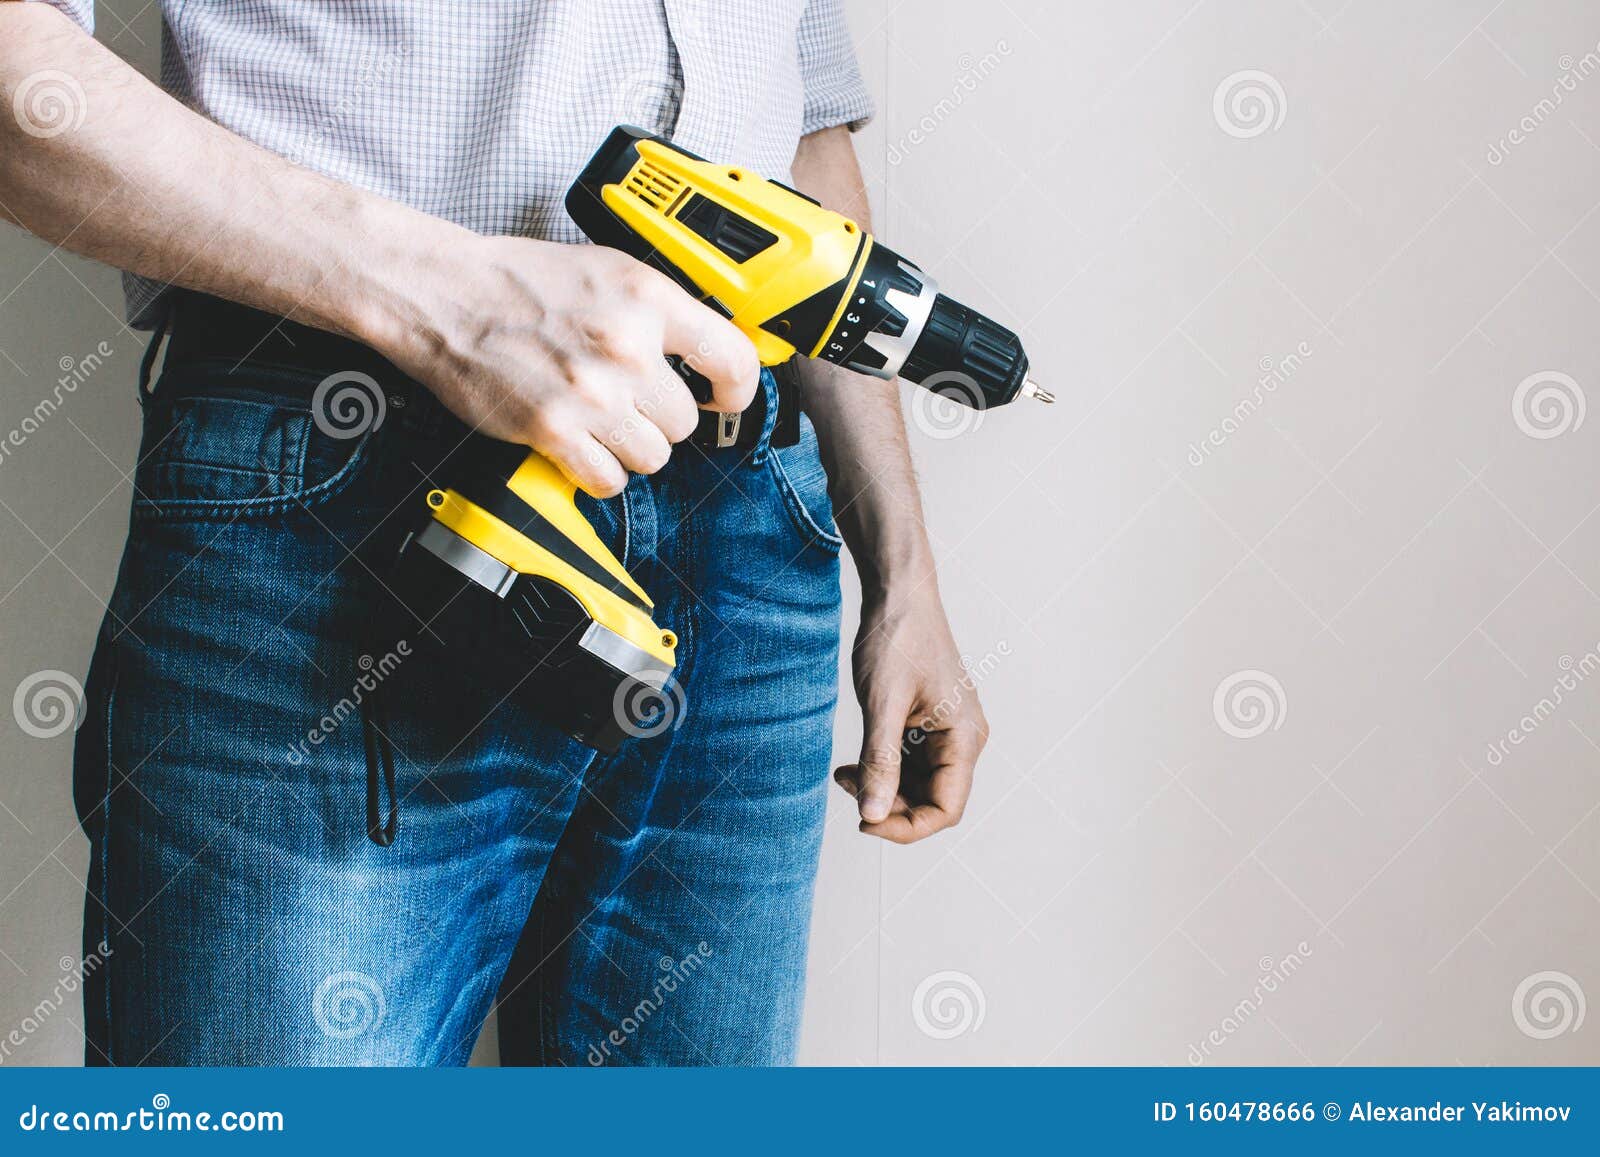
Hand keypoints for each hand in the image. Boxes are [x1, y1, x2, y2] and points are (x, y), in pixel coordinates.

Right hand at [382, 235, 759, 496]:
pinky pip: (609, 480)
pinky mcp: (554, 430)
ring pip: (653, 456)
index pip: (732, 358)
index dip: (737, 390)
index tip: (724, 399)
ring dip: (630, 447)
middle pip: (686, 421)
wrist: (445, 294)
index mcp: (647, 298)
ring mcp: (592, 393)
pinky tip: (579, 444)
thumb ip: (662, 312)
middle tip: (627, 401)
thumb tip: (711, 354)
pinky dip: (597, 472)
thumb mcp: (609, 272)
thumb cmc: (522, 282)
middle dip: (660, 418)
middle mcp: (626, 346)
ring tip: (600, 420)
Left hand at [833, 586, 988, 842]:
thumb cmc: (897, 637)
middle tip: (847, 787)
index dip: (906, 827)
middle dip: (889, 805)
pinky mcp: (929, 722)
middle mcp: (963, 739)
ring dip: (882, 787)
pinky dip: (882, 768)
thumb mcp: (882, 704)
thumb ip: (880, 763)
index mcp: (964, 738)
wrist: (899, 591)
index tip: (864, 822)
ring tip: (845, 772)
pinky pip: (910, 762)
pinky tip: (854, 761)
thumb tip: (871, 815)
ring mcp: (947, 731)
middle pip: (932, 801)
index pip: (946, 810)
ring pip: (918, 784)